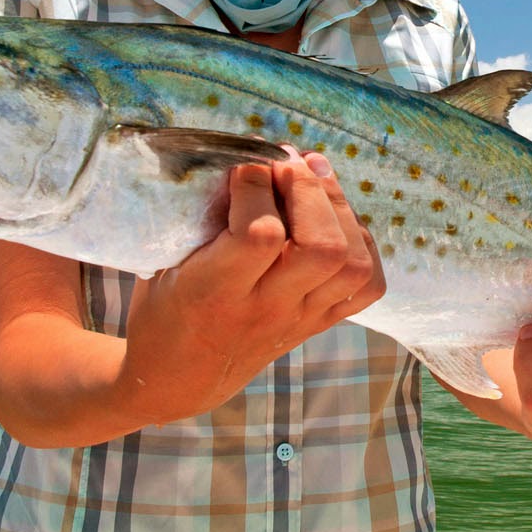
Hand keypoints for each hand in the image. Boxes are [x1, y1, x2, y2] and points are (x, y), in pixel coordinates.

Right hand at [119, 146, 385, 422]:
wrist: (177, 378)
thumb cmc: (163, 307)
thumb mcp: (164, 262)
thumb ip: (203, 215)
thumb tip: (246, 153)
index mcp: (215, 292)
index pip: (260, 236)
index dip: (257, 184)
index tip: (243, 163)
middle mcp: (266, 309)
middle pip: (323, 247)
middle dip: (309, 189)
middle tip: (286, 162)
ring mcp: (299, 320)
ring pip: (354, 264)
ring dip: (340, 209)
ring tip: (313, 178)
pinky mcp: (319, 324)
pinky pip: (368, 285)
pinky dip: (362, 243)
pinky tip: (334, 218)